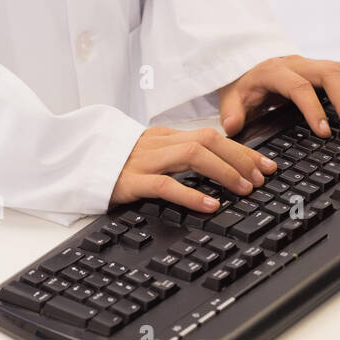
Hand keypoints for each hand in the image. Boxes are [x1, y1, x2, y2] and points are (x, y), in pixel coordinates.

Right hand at [109, 125, 277, 211]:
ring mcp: (144, 160)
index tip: (265, 165)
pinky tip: (210, 204)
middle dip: (240, 157)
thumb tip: (215, 164)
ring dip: (224, 171)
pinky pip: (165, 184)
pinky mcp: (130, 181)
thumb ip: (176, 156)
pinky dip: (191, 193)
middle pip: (207, 140)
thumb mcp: (149, 154)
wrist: (73, 162)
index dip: (242, 150)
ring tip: (243, 189)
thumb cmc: (114, 162)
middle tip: (261, 178)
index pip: (210, 135)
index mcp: (164, 136)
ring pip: (191, 155)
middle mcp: (157, 143)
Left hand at [218, 55, 339, 139]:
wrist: (248, 68)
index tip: (324, 131)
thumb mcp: (232, 98)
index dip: (312, 108)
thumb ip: (232, 112)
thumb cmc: (244, 87)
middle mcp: (297, 64)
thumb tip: (232, 127)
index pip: (298, 86)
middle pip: (327, 73)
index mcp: (274, 72)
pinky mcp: (324, 67)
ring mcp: (312, 64)